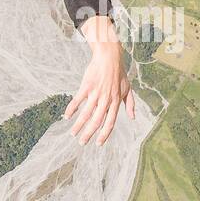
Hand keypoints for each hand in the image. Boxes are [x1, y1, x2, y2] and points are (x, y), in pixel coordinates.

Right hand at [65, 14, 134, 145]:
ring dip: (78, 125)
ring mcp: (95, 93)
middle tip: (82, 143)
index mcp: (115, 102)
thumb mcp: (128, 89)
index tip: (98, 143)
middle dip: (88, 134)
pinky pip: (78, 100)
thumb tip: (133, 118)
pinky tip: (66, 117)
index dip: (104, 134)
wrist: (110, 57)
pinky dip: (72, 109)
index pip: (110, 122)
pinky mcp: (87, 86)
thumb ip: (130, 104)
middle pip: (97, 121)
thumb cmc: (119, 73)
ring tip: (73, 134)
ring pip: (86, 113)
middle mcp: (105, 100)